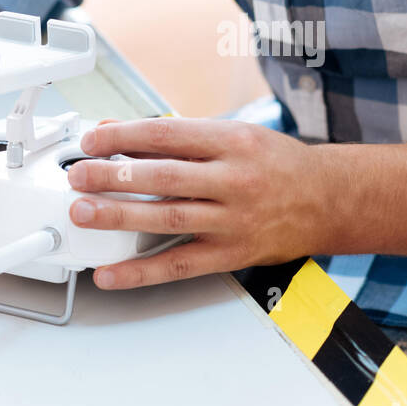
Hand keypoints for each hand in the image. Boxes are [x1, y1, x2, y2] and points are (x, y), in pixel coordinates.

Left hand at [67, 116, 330, 288]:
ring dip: (120, 216)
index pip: (166, 134)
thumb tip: (118, 133)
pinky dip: (141, 271)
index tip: (91, 140)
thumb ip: (176, 136)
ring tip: (83, 213)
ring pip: (168, 218)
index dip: (123, 136)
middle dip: (114, 175)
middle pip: (164, 176)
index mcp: (229, 140)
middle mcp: (232, 179)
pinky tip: (110, 272)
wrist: (327, 200)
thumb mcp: (231, 134)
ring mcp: (232, 220)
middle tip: (78, 175)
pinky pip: (180, 265)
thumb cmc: (274, 162)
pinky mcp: (231, 254)